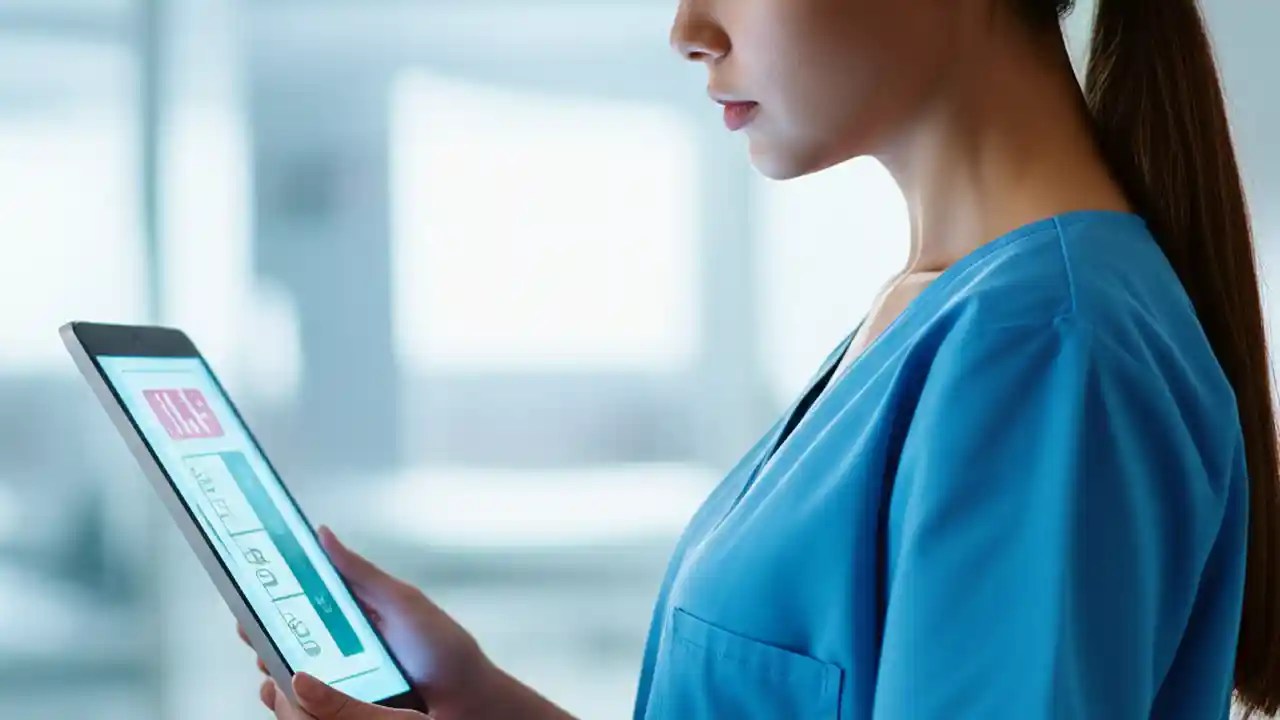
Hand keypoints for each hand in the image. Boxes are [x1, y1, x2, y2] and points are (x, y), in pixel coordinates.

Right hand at [237, 526, 495, 718]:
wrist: (470, 702)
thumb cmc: (443, 648)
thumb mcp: (402, 603)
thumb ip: (361, 574)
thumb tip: (321, 533)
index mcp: (351, 619)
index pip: (300, 607)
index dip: (269, 601)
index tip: (245, 593)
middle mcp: (340, 653)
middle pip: (286, 643)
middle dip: (261, 636)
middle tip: (250, 629)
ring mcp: (340, 687)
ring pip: (290, 680)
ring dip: (271, 670)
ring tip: (266, 660)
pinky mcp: (344, 713)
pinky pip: (307, 710)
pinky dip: (289, 704)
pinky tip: (279, 695)